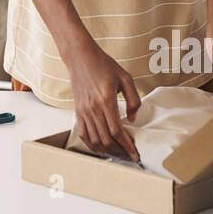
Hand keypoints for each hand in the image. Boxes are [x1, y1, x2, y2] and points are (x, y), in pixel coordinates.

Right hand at [65, 39, 140, 160]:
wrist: (81, 57)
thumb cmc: (104, 65)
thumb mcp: (126, 78)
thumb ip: (133, 100)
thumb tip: (132, 119)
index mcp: (106, 100)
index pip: (117, 131)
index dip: (127, 146)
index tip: (135, 154)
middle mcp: (93, 108)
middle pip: (106, 139)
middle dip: (119, 151)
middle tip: (129, 155)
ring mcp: (83, 111)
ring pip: (94, 140)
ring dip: (106, 150)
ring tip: (117, 153)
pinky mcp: (77, 111)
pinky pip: (83, 134)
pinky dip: (91, 145)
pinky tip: (100, 147)